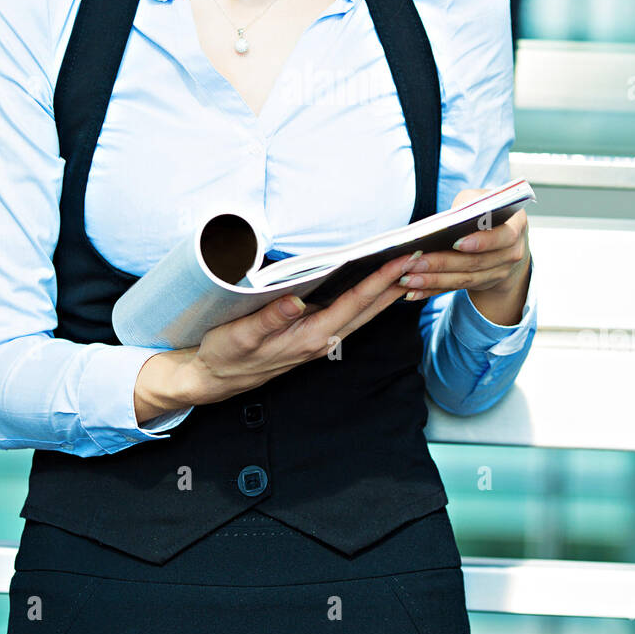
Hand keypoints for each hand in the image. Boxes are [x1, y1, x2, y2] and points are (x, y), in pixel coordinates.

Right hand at [135, 250, 423, 417]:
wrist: (214, 378)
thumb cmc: (225, 354)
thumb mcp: (241, 336)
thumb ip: (270, 318)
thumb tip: (295, 300)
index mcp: (310, 337)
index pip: (354, 304)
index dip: (381, 281)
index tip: (403, 260)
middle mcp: (322, 341)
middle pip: (369, 309)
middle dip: (396, 283)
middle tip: (420, 255)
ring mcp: (320, 342)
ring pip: (363, 315)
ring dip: (386, 292)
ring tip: (408, 268)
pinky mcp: (314, 339)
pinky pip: (351, 317)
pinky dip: (369, 301)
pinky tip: (375, 289)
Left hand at [396, 187, 530, 321]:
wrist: (506, 241)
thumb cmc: (489, 213)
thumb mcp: (482, 200)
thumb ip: (468, 204)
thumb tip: (449, 219)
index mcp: (516, 226)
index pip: (503, 237)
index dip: (481, 241)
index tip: (456, 243)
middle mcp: (511, 253)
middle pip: (475, 262)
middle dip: (442, 263)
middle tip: (415, 261)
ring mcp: (498, 272)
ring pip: (463, 279)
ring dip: (433, 280)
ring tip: (408, 277)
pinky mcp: (481, 284)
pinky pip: (455, 289)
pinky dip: (432, 290)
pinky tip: (412, 292)